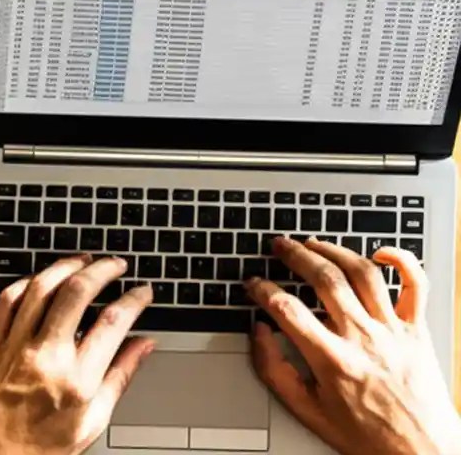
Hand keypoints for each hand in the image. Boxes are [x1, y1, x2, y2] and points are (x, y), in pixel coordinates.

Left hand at [0, 254, 154, 454]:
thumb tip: (143, 347)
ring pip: (42, 287)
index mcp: (77, 380)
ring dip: (66, 266)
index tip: (142, 291)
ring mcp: (17, 345)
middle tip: (116, 264)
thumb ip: (119, 379)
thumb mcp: (91, 423)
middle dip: (103, 270)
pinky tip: (41, 280)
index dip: (134, 300)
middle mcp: (47, 356)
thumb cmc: (37, 446)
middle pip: (78, 293)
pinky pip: (8, 299)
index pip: (113, 323)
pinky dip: (27, 283)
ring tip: (84, 260)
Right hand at [247, 237, 460, 454]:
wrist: (423, 451)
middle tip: (280, 246)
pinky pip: (415, 284)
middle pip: (325, 279)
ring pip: (363, 272)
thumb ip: (275, 370)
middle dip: (296, 256)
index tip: (254, 285)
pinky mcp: (418, 330)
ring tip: (315, 244)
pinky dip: (402, 260)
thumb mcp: (308, 411)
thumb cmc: (368, 435)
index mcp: (333, 361)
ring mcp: (394, 330)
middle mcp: (364, 338)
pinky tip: (380, 253)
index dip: (263, 290)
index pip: (287, 309)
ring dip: (335, 251)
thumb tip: (260, 333)